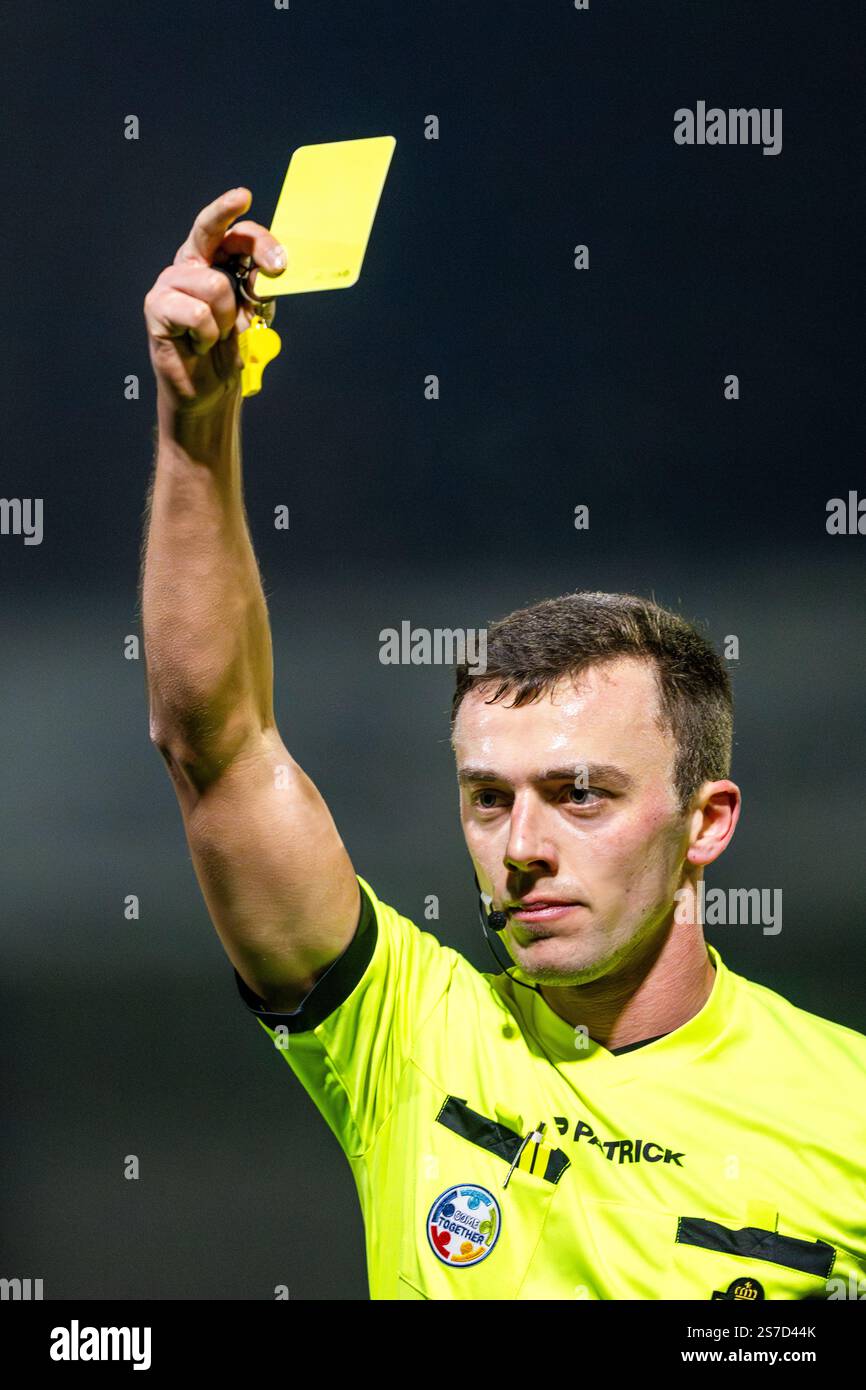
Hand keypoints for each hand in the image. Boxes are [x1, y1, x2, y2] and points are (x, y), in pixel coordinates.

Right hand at [143, 187, 285, 411]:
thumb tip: (269, 268)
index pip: (235, 237)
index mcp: (214, 264)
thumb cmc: (228, 350)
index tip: (279, 261)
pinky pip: (197, 313)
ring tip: (214, 335)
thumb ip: (259, 289)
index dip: (259, 240)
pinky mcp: (156, 307)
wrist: (208, 391)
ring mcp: (169, 283)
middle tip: (242, 196)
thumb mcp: (252, 315)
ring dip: (224, 318)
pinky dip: (207, 335)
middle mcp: (189, 265)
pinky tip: (198, 344)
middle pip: (207, 228)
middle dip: (223, 210)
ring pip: (213, 284)